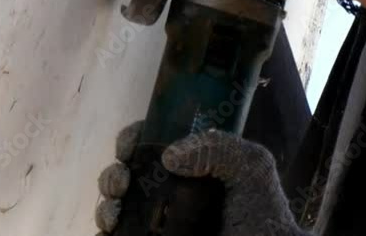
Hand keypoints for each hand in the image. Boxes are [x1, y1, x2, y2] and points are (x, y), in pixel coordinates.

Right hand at [95, 125, 309, 235]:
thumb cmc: (262, 214)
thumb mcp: (251, 166)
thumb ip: (219, 147)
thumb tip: (169, 155)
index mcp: (192, 165)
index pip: (152, 142)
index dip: (133, 139)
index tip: (128, 146)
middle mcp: (172, 192)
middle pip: (127, 175)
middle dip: (114, 174)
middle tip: (120, 183)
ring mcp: (161, 223)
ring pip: (116, 208)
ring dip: (106, 204)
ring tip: (114, 212)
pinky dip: (103, 231)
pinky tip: (109, 229)